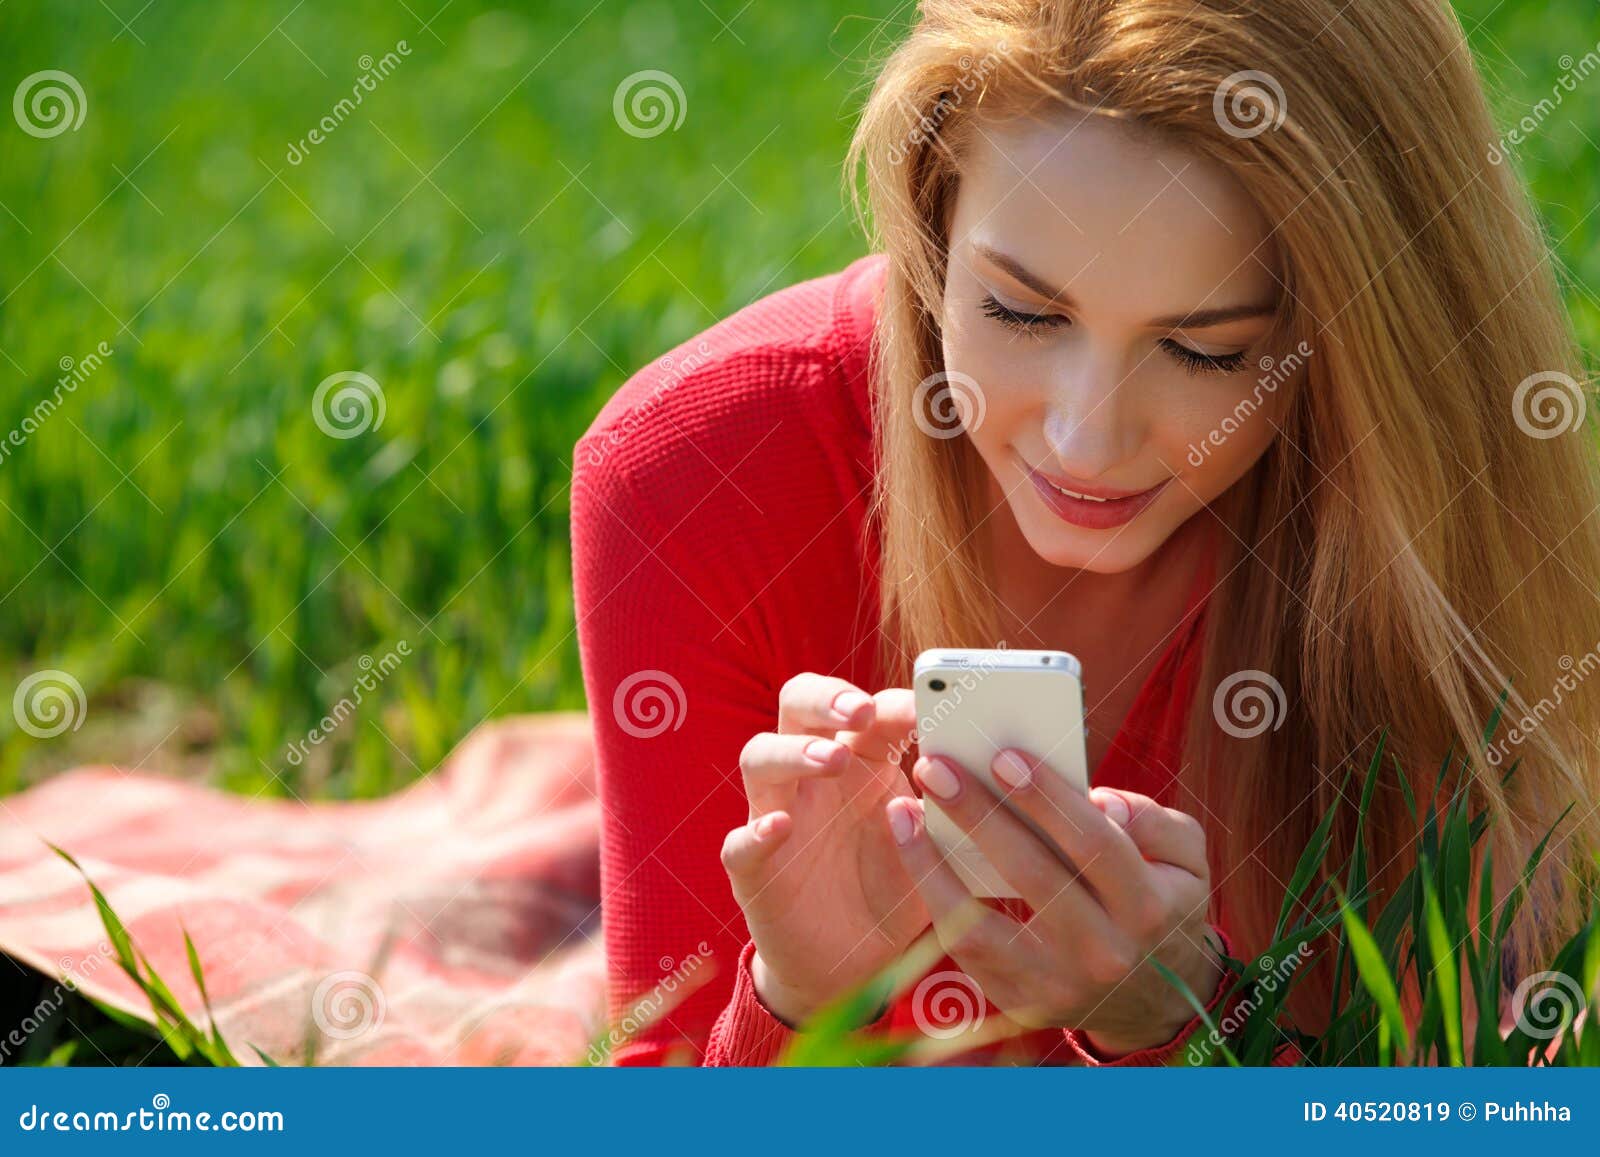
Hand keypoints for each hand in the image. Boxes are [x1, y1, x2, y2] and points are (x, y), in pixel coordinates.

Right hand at [720, 674, 929, 1025]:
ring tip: (834, 762)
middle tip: (861, 711)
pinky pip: (739, 843)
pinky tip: (779, 828)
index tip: (926, 706)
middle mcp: (813, 777)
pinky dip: (755, 832)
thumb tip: (974, 771)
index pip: (867, 711)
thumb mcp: (934, 848)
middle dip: (826, 699)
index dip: (892, 702)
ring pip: (760, 758)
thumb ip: (948, 811)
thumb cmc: (894, 890)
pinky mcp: (753, 869)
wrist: (856, 967)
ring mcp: (777, 816)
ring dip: (794, 752)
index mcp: (862, 761)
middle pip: (797, 708)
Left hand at [885, 749, 1220, 1054]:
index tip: (1003, 755)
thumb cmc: (1162, 904)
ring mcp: (1055, 984)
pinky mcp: (1019, 1001)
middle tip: (935, 766)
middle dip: (978, 815)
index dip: (1047, 799)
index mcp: (1148, 908)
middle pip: (1032, 875)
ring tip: (905, 810)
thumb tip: (1098, 801)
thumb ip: (1152, 820)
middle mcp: (1102, 952)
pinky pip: (964, 948)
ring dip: (933, 863)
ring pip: (980, 926)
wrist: (1153, 1000)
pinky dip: (933, 895)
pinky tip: (912, 848)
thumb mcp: (1186, 859)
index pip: (1094, 844)